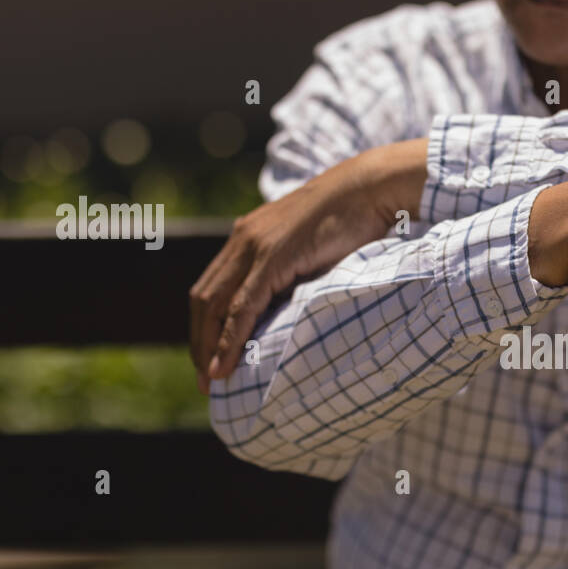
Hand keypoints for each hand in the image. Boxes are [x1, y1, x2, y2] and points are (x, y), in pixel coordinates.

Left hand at [188, 140, 426, 393]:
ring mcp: (253, 246)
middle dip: (199, 342)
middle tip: (204, 381)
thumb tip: (292, 310)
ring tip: (211, 379)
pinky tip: (226, 363)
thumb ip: (294, 274)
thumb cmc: (353, 220)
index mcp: (248, 238)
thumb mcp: (313, 251)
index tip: (209, 361)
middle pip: (203, 300)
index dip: (205, 327)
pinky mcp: (270, 256)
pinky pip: (241, 305)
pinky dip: (229, 338)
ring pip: (214, 305)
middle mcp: (242, 239)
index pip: (212, 289)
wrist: (368, 188)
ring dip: (208, 346)